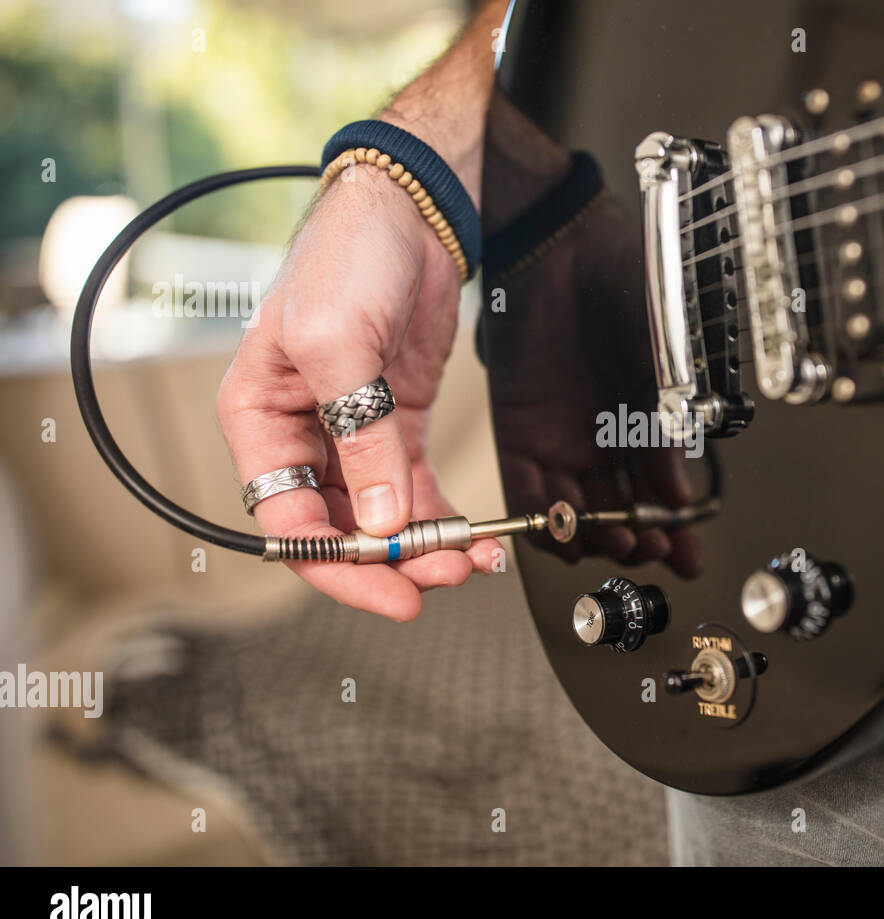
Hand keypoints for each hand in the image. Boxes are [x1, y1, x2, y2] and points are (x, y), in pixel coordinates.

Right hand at [217, 163, 498, 621]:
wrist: (408, 215)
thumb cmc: (346, 257)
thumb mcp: (339, 344)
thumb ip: (360, 436)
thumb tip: (382, 517)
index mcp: (260, 420)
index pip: (288, 521)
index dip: (336, 565)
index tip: (386, 586)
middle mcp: (303, 436)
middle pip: (339, 529)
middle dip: (389, 563)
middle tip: (437, 580)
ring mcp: (354, 434)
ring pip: (382, 518)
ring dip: (422, 548)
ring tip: (466, 562)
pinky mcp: (398, 425)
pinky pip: (415, 489)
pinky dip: (441, 517)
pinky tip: (471, 537)